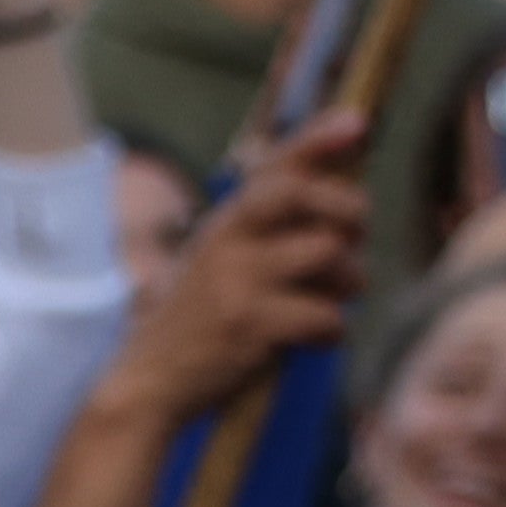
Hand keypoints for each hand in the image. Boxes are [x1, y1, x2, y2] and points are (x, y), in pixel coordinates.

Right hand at [100, 118, 366, 433]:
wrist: (148, 384)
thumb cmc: (197, 323)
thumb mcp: (218, 262)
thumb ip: (265, 230)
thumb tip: (343, 203)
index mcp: (223, 223)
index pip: (275, 167)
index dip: (318, 139)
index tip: (357, 122)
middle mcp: (226, 242)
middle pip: (306, 195)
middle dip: (349, 212)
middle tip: (353, 239)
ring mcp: (237, 281)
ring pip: (329, 255)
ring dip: (348, 281)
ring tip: (333, 299)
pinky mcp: (251, 324)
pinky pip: (327, 315)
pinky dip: (331, 330)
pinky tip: (311, 340)